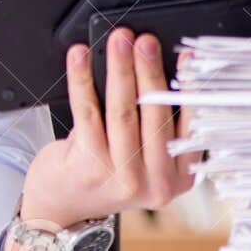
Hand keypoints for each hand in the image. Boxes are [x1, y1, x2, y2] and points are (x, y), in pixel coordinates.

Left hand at [20, 29, 200, 231]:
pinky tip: (80, 59)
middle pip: (155, 114)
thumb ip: (154, 128)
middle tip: (145, 41)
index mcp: (177, 179)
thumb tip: (155, 70)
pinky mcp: (89, 165)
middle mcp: (155, 183)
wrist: (60, 208)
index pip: (190, 126)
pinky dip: (83, 79)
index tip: (186, 59)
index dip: (189, 88)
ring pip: (123, 110)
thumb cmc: (100, 177)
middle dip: (149, 69)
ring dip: (120, 68)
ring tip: (119, 42)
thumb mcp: (142, 161)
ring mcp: (122, 176)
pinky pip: (87, 111)